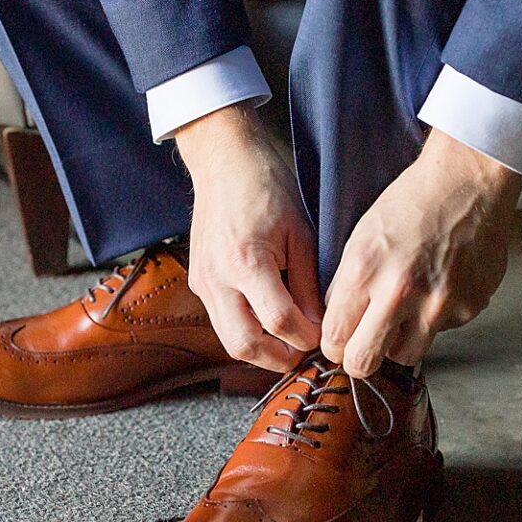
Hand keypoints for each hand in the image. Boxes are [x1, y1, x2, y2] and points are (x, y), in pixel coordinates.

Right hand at [174, 105, 322, 371]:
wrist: (224, 162)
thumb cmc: (268, 188)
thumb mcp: (301, 233)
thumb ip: (309, 284)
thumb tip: (319, 326)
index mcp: (246, 261)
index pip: (278, 322)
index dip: (305, 338)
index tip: (323, 338)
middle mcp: (217, 277)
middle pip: (245, 345)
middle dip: (279, 359)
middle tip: (305, 355)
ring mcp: (202, 281)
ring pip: (229, 340)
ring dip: (261, 351)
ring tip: (289, 344)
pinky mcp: (198, 281)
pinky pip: (221, 321)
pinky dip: (246, 331)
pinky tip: (268, 324)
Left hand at [320, 128, 521, 377]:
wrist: (468, 182)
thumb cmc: (412, 202)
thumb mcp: (361, 237)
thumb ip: (348, 285)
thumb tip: (338, 324)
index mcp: (364, 272)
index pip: (334, 339)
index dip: (333, 347)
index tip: (339, 344)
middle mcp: (400, 293)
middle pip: (365, 363)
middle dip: (359, 360)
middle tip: (363, 348)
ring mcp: (439, 305)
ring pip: (406, 355)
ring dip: (400, 342)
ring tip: (406, 312)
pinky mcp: (469, 307)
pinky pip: (443, 330)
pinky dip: (437, 316)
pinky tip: (440, 284)